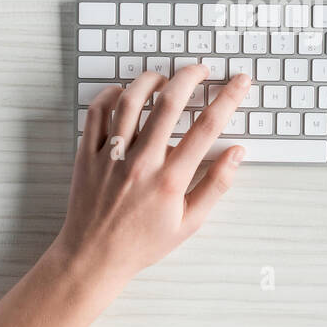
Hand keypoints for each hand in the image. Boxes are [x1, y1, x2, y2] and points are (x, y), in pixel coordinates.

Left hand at [50, 64, 250, 292]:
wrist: (94, 257)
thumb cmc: (142, 243)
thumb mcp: (189, 223)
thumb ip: (216, 185)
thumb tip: (236, 154)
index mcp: (170, 180)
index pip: (207, 127)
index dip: (228, 98)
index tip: (239, 82)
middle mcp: (141, 163)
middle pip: (170, 103)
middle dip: (190, 77)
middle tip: (201, 69)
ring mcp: (111, 156)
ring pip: (130, 101)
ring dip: (150, 80)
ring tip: (163, 77)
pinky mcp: (87, 155)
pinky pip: (96, 114)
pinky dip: (109, 95)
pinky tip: (122, 92)